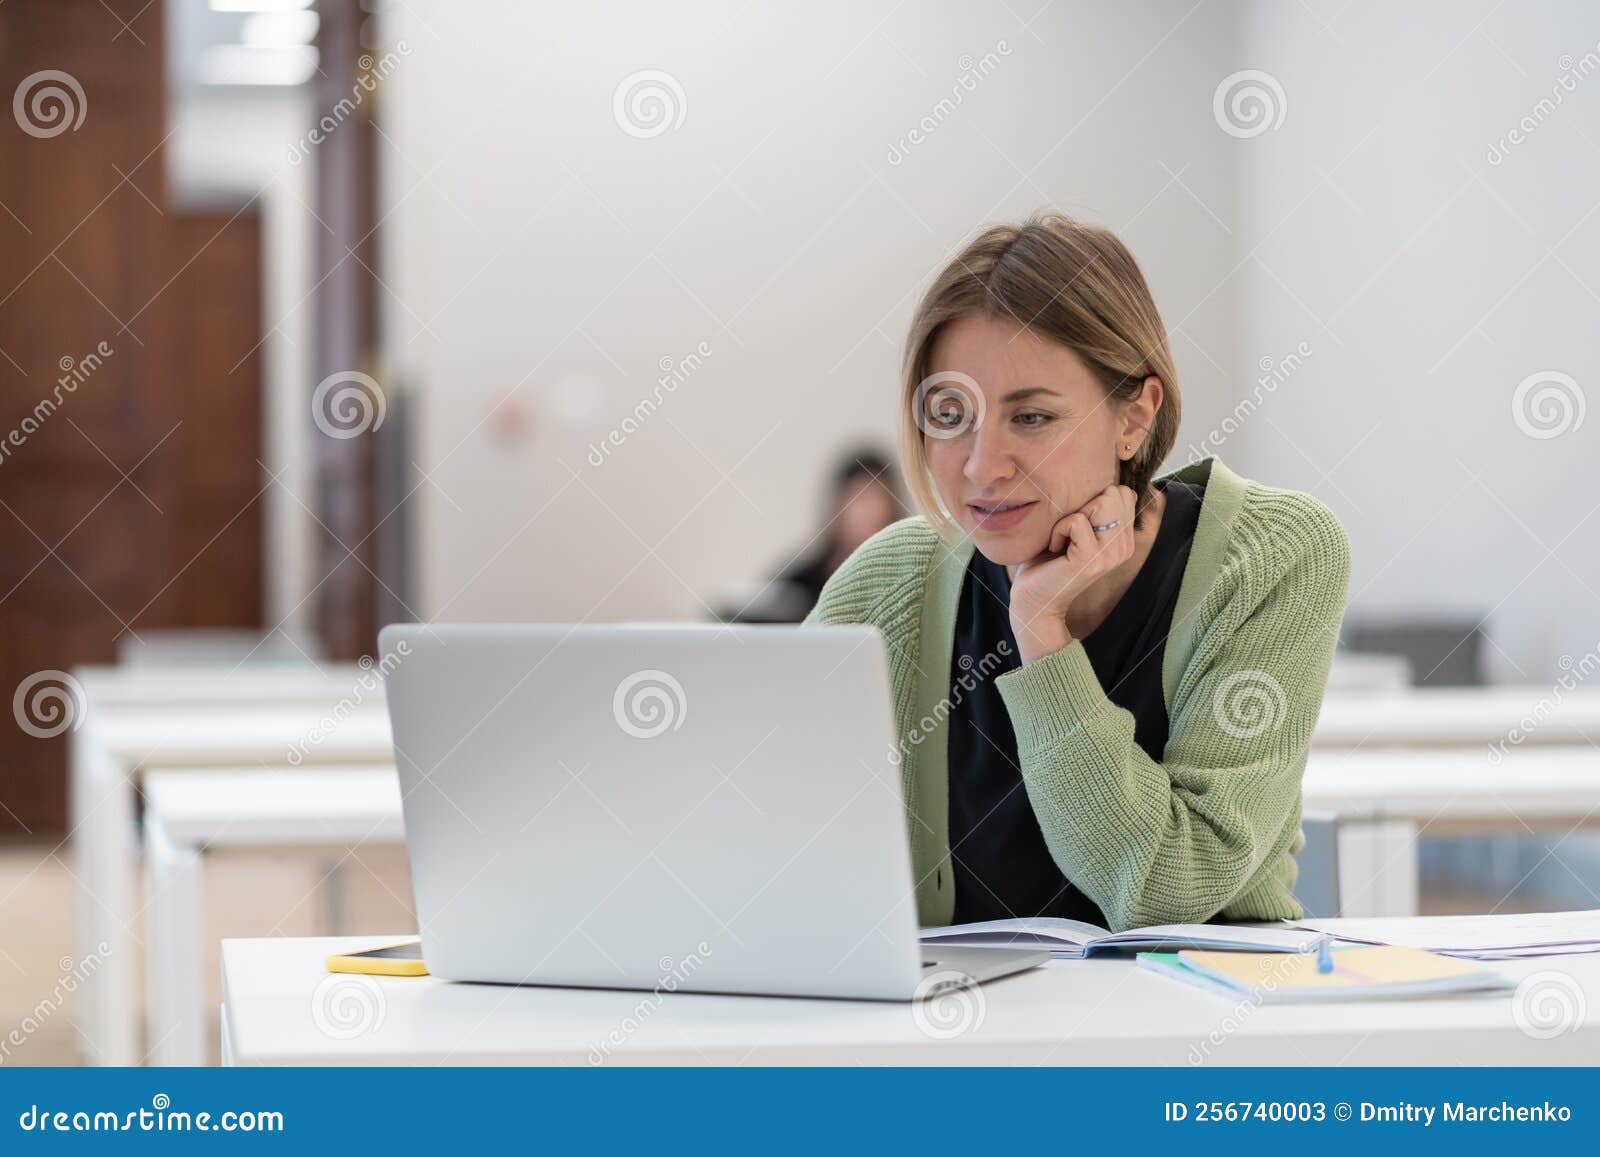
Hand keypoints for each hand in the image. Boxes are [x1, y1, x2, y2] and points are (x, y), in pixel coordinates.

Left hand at [1008, 484, 1138, 663]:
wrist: (1034, 600)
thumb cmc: (1048, 561)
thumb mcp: (1076, 529)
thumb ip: (1094, 509)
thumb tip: (1107, 481)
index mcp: (1124, 539)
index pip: (1124, 493)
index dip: (1094, 498)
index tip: (1077, 524)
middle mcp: (1123, 547)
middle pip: (1114, 493)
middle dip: (1084, 504)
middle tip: (1069, 532)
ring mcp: (1110, 555)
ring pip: (1101, 503)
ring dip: (1071, 517)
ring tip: (1063, 539)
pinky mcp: (1090, 560)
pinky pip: (1076, 521)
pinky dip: (1058, 530)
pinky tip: (1055, 549)